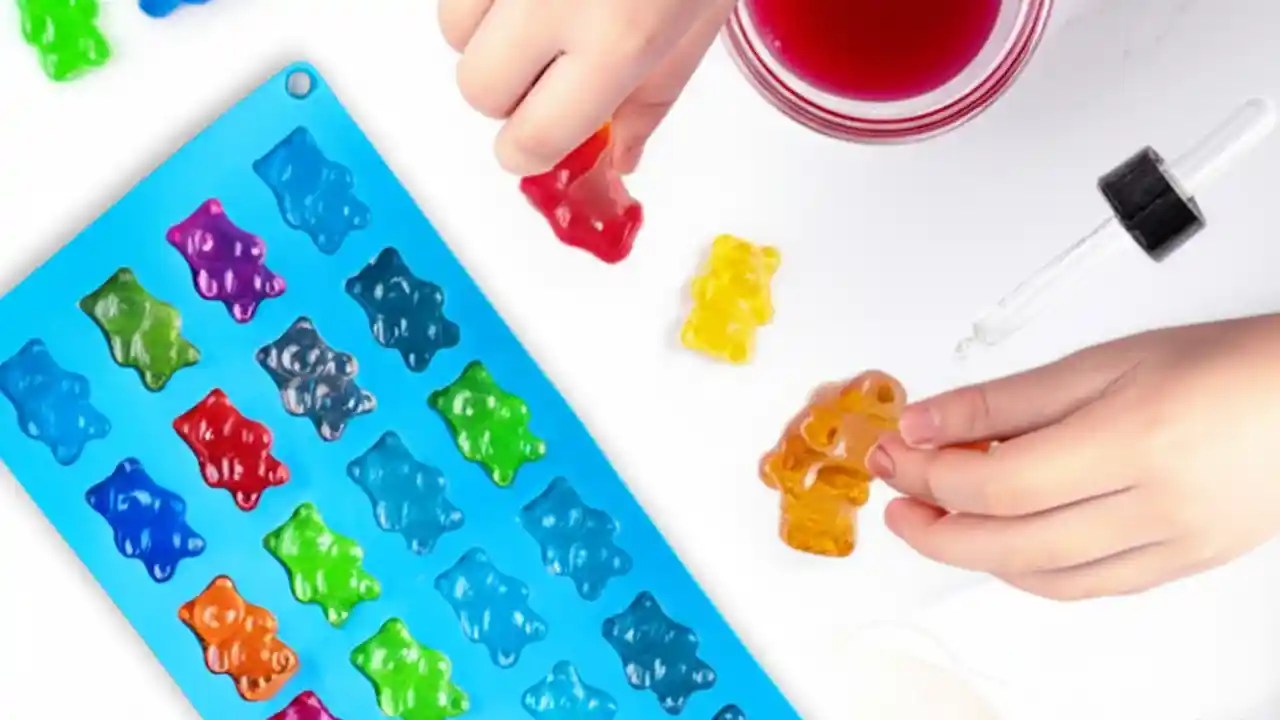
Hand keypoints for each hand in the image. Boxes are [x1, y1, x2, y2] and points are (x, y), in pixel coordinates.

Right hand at [438, 0, 733, 174]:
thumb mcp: (703, 20)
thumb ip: (654, 96)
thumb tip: (616, 158)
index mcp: (619, 39)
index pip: (533, 136)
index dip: (532, 149)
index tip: (542, 141)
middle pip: (479, 88)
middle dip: (508, 93)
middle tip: (551, 69)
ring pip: (454, 31)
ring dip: (487, 35)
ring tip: (540, 12)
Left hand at [868, 315, 1279, 600]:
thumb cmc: (1223, 366)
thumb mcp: (1102, 362)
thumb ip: (1005, 400)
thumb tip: (928, 422)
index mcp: (1131, 442)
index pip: (997, 485)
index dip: (930, 476)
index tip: (896, 453)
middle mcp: (1155, 506)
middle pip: (1010, 541)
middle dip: (935, 526)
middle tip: (897, 497)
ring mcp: (1172, 545)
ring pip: (1045, 576)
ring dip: (974, 555)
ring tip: (936, 521)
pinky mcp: (1182, 564)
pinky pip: (1087, 588)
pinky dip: (1030, 573)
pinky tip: (1002, 546)